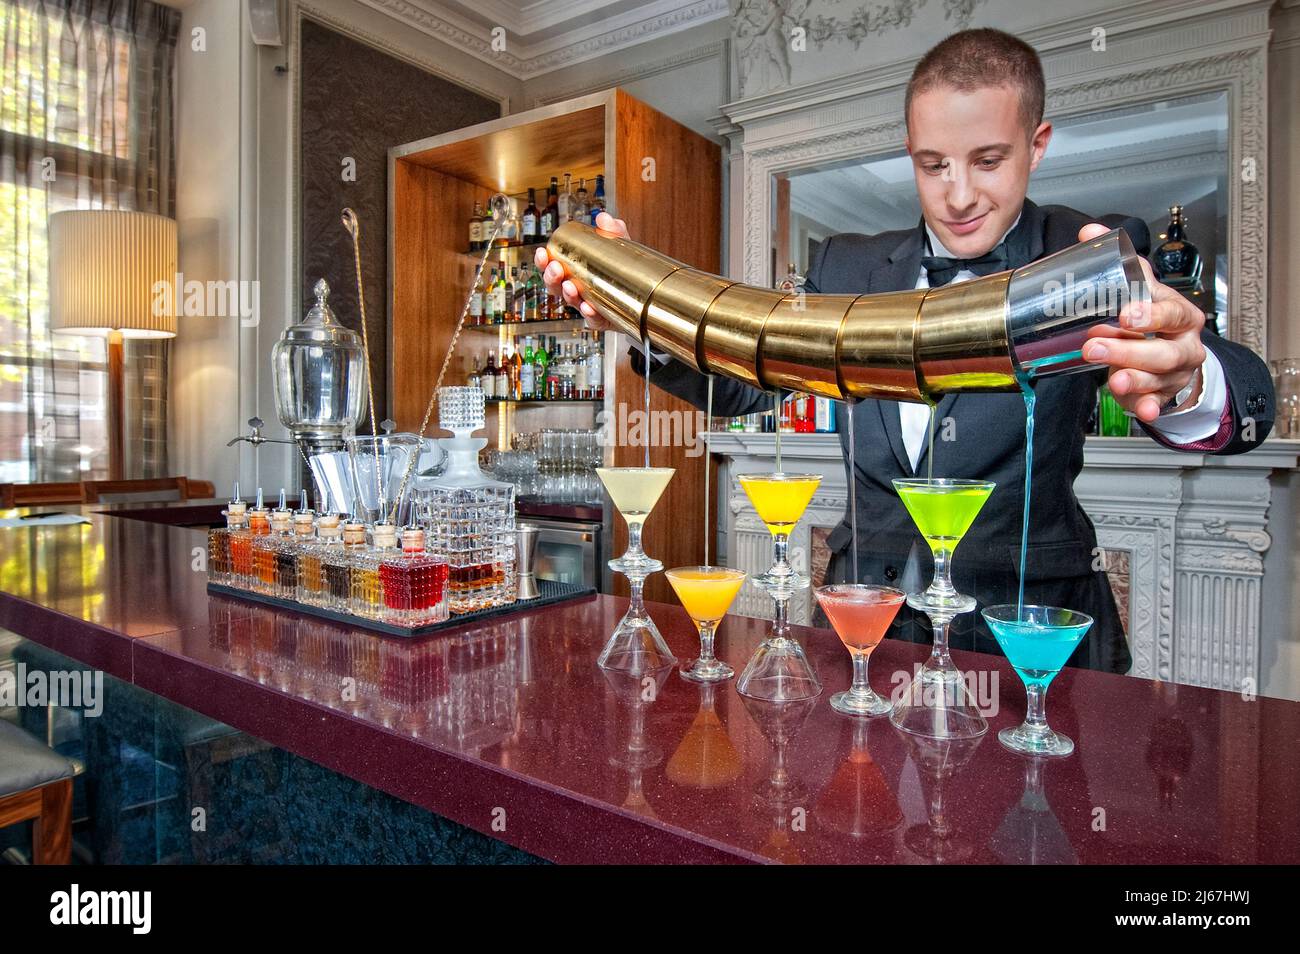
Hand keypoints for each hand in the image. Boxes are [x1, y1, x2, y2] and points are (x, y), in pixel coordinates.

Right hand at [534, 211, 629, 331]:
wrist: (646, 294)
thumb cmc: (626, 271)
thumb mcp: (620, 247)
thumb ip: (613, 231)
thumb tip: (603, 218)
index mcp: (575, 271)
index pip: (553, 267)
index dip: (544, 262)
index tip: (543, 253)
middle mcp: (578, 289)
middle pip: (556, 287)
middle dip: (552, 278)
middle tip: (556, 269)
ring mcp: (588, 305)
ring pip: (571, 303)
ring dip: (568, 295)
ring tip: (570, 286)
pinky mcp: (602, 319)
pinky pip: (593, 320)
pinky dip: (590, 314)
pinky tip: (589, 307)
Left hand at [1077, 223, 1205, 422]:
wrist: (1173, 351)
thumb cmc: (1152, 316)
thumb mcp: (1140, 289)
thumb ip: (1118, 262)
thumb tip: (1090, 232)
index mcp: (1178, 313)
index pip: (1169, 310)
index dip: (1150, 313)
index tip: (1125, 314)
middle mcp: (1183, 343)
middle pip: (1163, 349)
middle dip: (1129, 350)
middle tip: (1094, 345)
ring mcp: (1176, 371)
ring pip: (1159, 377)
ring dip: (1134, 378)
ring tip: (1111, 379)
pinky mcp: (1164, 394)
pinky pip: (1159, 404)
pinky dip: (1150, 408)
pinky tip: (1141, 410)